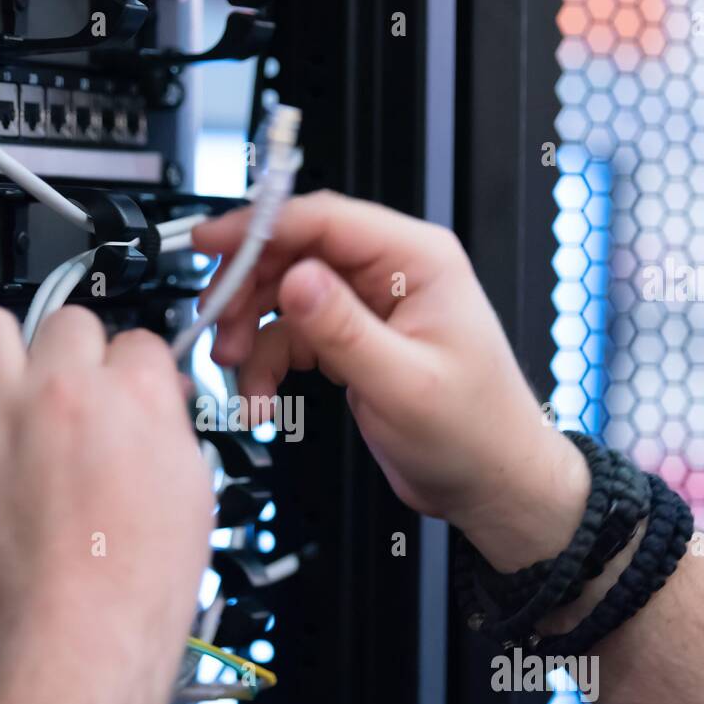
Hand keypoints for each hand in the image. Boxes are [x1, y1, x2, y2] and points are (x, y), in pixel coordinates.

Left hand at [0, 306, 212, 703]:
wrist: (85, 631)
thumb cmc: (141, 579)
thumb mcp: (192, 488)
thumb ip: (170, 429)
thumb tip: (158, 408)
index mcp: (137, 393)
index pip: (139, 341)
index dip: (135, 370)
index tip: (128, 393)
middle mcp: (66, 387)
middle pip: (68, 321)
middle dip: (76, 352)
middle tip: (74, 394)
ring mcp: (1, 411)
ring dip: (2, 349)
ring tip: (10, 384)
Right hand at [194, 190, 586, 570]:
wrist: (490, 483)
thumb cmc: (475, 433)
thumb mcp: (403, 382)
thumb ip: (343, 329)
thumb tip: (296, 279)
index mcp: (417, 260)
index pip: (324, 220)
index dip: (260, 227)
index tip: (212, 245)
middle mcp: (391, 273)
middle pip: (294, 254)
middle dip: (248, 294)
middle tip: (220, 333)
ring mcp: (369, 306)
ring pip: (284, 298)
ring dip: (252, 337)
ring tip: (240, 377)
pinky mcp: (352, 339)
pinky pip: (290, 337)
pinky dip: (267, 367)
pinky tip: (261, 400)